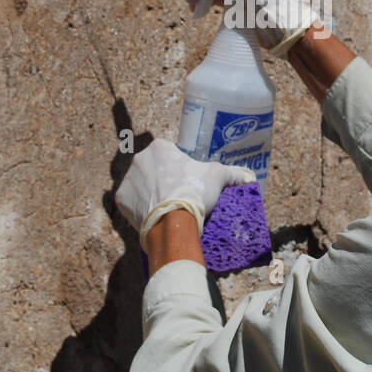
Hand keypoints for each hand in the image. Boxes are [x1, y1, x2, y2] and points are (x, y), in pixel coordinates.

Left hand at [115, 138, 255, 249]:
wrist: (174, 223)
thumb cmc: (194, 194)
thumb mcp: (218, 178)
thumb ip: (234, 173)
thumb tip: (250, 177)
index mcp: (160, 147)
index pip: (171, 153)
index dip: (181, 167)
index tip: (188, 181)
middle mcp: (139, 158)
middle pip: (154, 168)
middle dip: (164, 179)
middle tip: (179, 195)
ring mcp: (127, 179)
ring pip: (141, 183)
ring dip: (151, 192)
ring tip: (167, 207)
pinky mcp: (120, 199)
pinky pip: (130, 200)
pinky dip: (140, 207)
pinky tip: (154, 214)